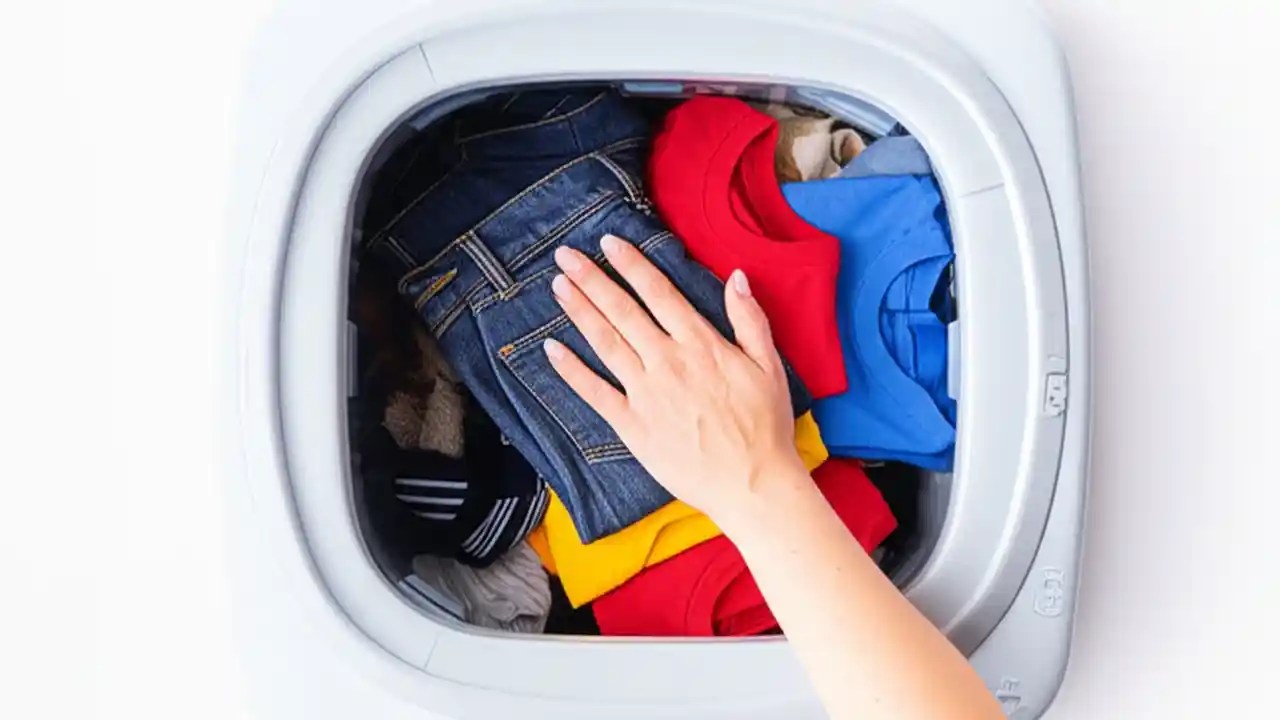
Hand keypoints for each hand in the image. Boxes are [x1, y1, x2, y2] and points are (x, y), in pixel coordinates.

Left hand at [543, 234, 809, 529]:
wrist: (752, 484)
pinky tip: (551, 349)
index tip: (609, 242)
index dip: (631, 264)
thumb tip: (736, 276)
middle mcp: (668, 362)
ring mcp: (646, 394)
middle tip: (565, 256)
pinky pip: (595, 393)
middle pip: (623, 311)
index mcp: (701, 344)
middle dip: (592, 279)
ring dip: (579, 311)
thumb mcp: (769, 367)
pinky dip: (571, 370)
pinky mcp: (632, 426)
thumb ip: (749, 319)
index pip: (658, 293)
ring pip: (605, 342)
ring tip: (557, 287)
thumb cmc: (765, 427)